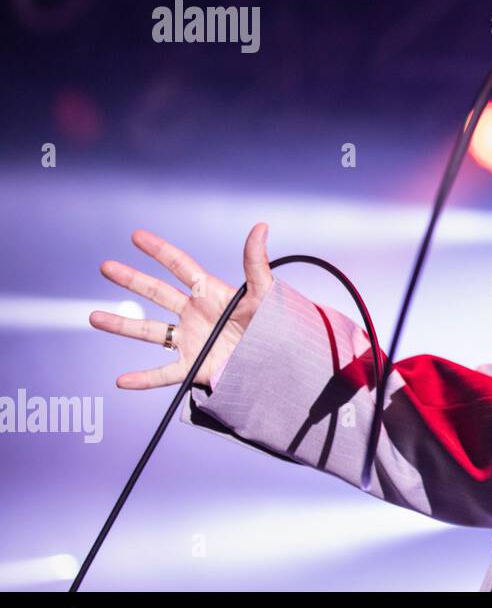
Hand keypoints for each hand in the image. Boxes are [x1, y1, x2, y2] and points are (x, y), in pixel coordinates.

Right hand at [90, 224, 272, 388]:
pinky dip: (142, 379)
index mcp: (210, 293)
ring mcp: (191, 340)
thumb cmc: (275, 322)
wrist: (280, 359)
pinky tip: (121, 380)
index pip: (181, 267)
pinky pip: (163, 374)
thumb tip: (261, 227)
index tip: (137, 236)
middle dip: (132, 279)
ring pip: (150, 332)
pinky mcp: (194, 366)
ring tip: (94, 317)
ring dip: (122, 325)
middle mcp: (195, 314)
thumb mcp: (265, 291)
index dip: (160, 251)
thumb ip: (256, 262)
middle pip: (157, 293)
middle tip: (106, 266)